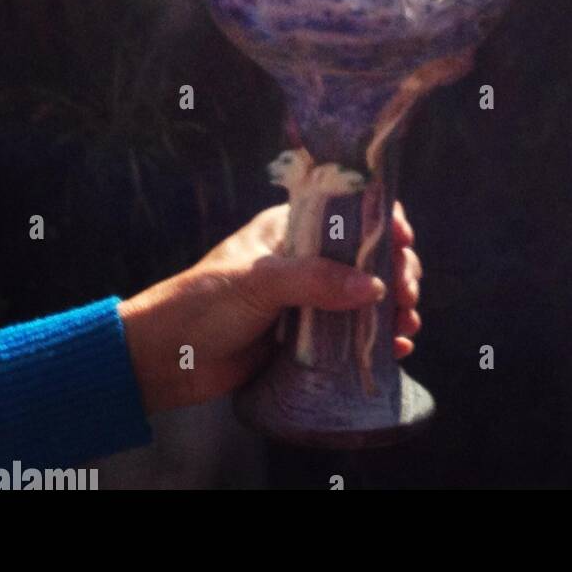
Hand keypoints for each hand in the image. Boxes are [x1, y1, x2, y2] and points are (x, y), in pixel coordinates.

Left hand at [118, 201, 422, 414]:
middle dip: (396, 271)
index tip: (404, 241)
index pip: (349, 211)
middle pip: (367, 256)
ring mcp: (308, 300)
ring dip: (393, 307)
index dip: (383, 221)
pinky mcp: (307, 338)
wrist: (164, 360)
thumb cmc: (203, 303)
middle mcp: (306, 259)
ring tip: (406, 324)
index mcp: (291, 228)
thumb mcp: (259, 282)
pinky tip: (397, 348)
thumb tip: (374, 288)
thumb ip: (315, 280)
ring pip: (366, 296)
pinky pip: (353, 334)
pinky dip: (379, 338)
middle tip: (407, 294)